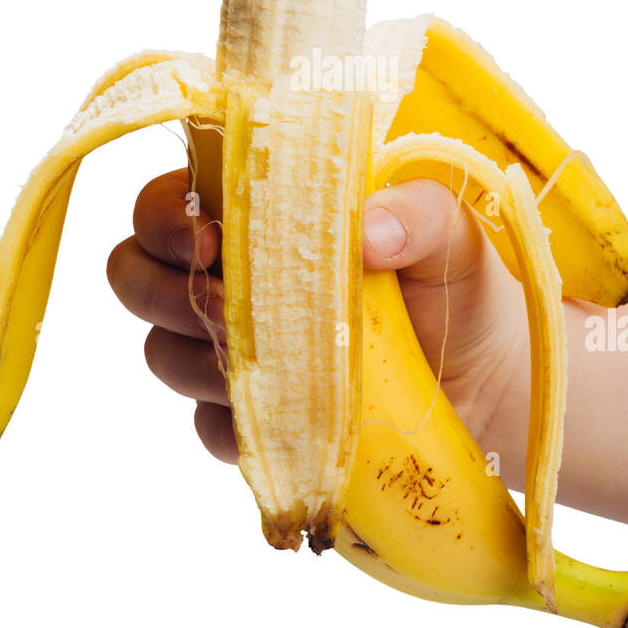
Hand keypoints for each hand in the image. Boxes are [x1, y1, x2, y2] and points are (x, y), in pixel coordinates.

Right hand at [106, 167, 528, 463]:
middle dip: (163, 289)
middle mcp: (230, 277)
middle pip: (134, 275)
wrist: (494, 376)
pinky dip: (237, 421)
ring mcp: (235, 353)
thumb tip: (369, 230)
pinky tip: (288, 413)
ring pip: (162, 354)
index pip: (167, 200)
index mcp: (258, 213)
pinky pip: (210, 427)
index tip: (208, 239)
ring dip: (201, 357)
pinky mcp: (255, 419)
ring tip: (271, 358)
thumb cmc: (460, 282)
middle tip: (228, 303)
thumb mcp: (450, 231)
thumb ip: (416, 209)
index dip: (164, 217)